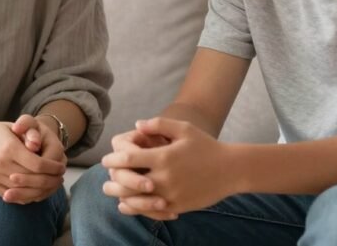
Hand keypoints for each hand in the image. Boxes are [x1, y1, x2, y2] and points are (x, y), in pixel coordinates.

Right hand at [0, 121, 64, 204]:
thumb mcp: (13, 127)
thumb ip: (29, 135)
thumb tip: (41, 147)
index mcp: (10, 148)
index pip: (38, 165)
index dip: (53, 168)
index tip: (61, 167)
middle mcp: (1, 163)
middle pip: (32, 180)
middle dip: (50, 181)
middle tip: (60, 178)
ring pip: (22, 191)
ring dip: (40, 191)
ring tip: (51, 186)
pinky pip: (11, 196)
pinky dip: (26, 196)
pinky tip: (36, 191)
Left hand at [101, 118, 233, 218]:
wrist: (230, 170)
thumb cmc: (206, 146)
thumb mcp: (184, 129)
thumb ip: (159, 124)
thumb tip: (137, 125)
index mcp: (163, 157)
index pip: (128, 159)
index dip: (113, 159)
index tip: (106, 159)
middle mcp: (164, 178)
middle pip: (128, 182)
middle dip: (113, 179)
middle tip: (106, 177)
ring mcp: (170, 194)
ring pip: (136, 201)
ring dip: (120, 196)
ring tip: (113, 191)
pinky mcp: (177, 206)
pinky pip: (151, 211)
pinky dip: (135, 209)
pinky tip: (127, 205)